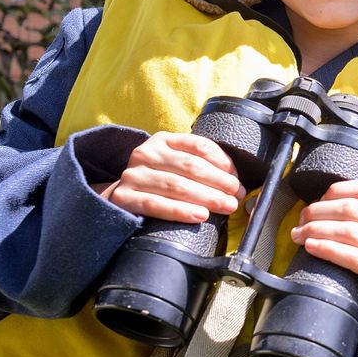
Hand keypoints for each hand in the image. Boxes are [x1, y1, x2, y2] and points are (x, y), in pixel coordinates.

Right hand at [98, 131, 243, 222]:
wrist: (120, 197)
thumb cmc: (158, 180)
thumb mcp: (175, 163)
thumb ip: (198, 163)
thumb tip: (234, 178)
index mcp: (163, 140)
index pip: (199, 146)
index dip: (222, 161)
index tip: (237, 176)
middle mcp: (146, 153)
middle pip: (191, 167)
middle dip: (220, 182)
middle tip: (237, 195)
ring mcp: (133, 174)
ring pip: (176, 185)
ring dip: (206, 197)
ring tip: (226, 206)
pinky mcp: (123, 197)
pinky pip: (156, 205)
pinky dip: (180, 211)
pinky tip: (200, 216)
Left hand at [290, 179, 357, 324]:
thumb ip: (357, 211)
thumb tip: (317, 202)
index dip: (336, 192)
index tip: (315, 201)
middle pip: (352, 209)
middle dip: (319, 212)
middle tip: (300, 221)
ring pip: (349, 232)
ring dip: (317, 230)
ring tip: (299, 235)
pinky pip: (352, 257)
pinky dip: (327, 250)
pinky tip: (310, 247)